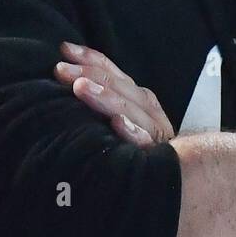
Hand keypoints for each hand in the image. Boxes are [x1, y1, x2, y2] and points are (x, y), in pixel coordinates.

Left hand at [54, 41, 174, 147]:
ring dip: (106, 97)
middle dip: (89, 73)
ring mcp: (157, 135)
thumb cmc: (132, 156)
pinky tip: (117, 123)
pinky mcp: (160, 159)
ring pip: (132, 110)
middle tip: (60, 68)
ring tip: (81, 87)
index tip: (64, 48)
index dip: (91, 58)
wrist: (175, 188)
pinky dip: (133, 132)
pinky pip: (147, 143)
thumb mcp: (117, 125)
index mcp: (139, 101)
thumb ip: (100, 105)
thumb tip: (65, 81)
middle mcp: (150, 112)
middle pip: (121, 87)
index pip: (114, 73)